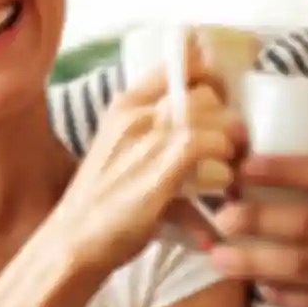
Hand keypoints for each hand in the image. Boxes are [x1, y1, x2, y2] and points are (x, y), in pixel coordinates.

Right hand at [50, 45, 245, 274]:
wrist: (73, 242)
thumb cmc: (103, 203)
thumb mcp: (123, 151)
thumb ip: (158, 134)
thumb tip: (212, 132)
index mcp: (125, 105)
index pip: (178, 65)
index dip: (211, 76)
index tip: (222, 101)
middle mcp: (135, 115)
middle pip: (204, 92)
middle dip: (228, 118)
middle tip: (233, 144)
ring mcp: (146, 142)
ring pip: (212, 116)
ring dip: (231, 143)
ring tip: (230, 167)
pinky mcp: (158, 173)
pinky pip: (206, 146)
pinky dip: (223, 166)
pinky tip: (221, 185)